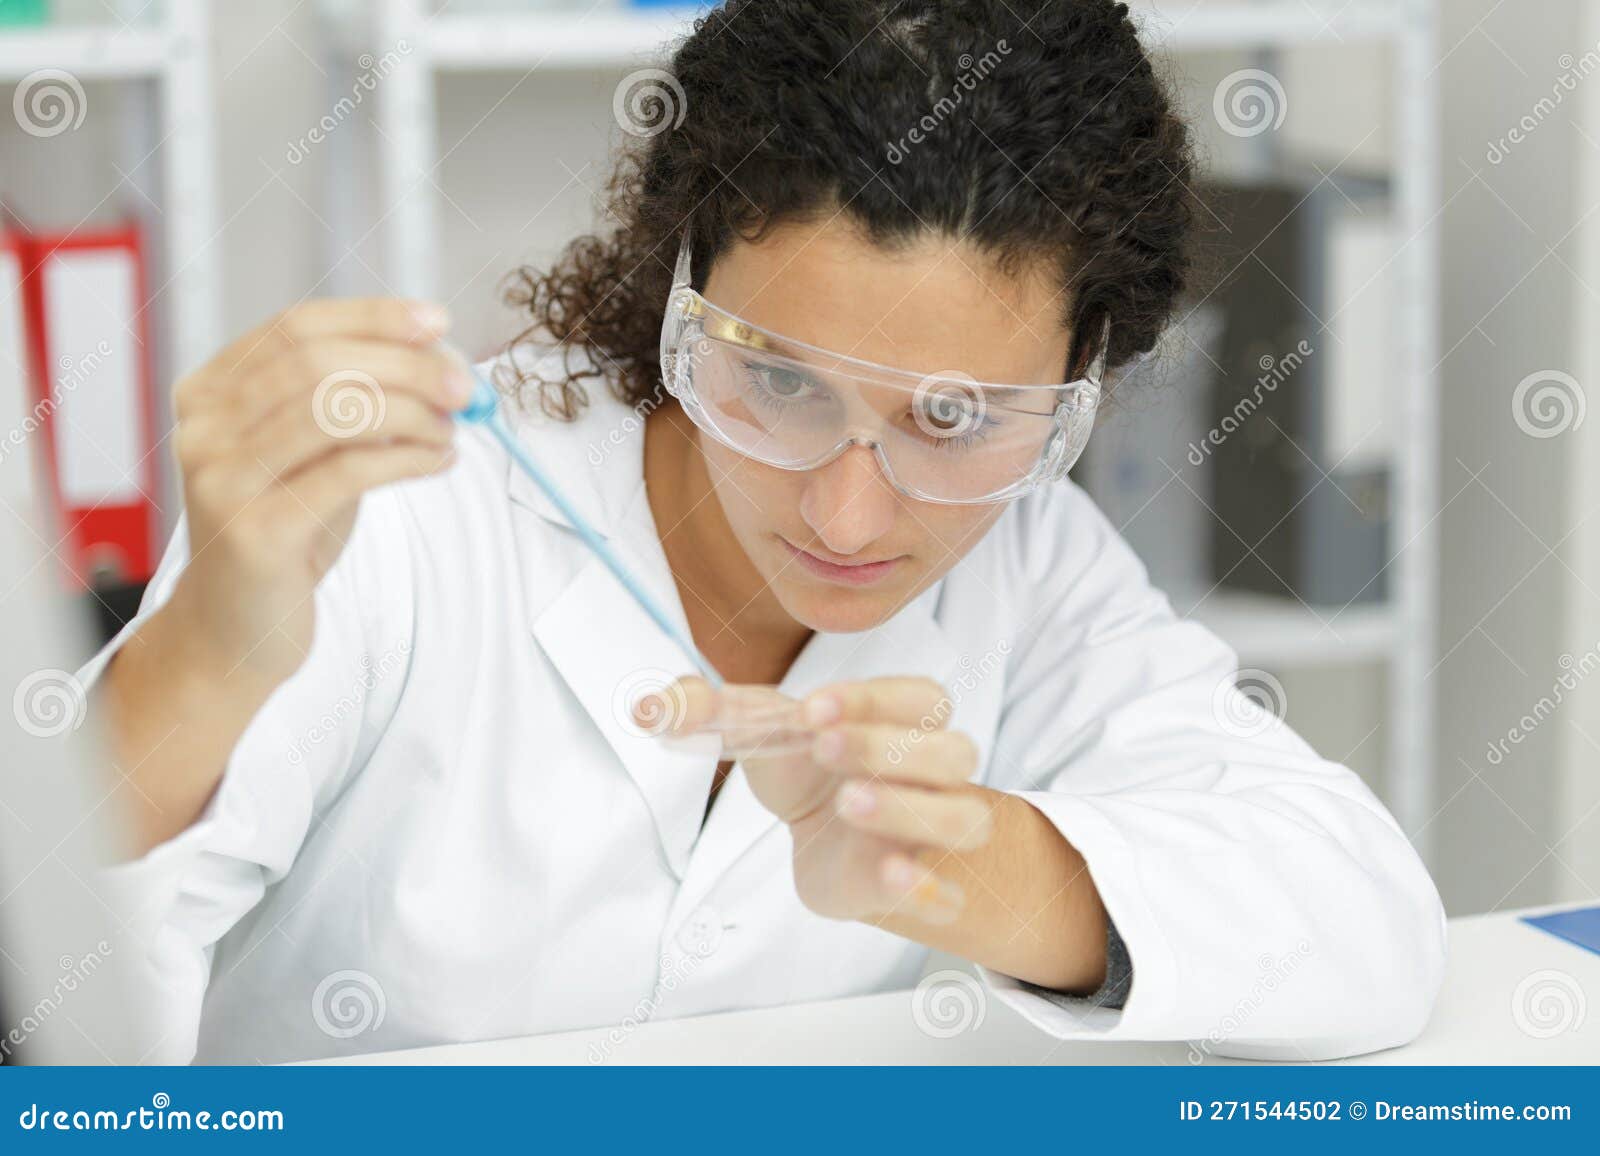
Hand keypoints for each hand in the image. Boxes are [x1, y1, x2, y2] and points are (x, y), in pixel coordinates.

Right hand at [165, 299, 467, 685]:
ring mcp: (223, 478)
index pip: (297, 327)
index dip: (373, 318)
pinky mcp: (255, 530)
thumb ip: (352, 400)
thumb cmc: (283, 529)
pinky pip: (348, 472)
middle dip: (405, 366)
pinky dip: (407, 458)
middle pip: (319, 364)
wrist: (235, 626)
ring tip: (449, 431)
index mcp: (210, 391)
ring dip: (411, 414)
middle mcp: (204, 427)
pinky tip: (438, 461)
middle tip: (462, 386)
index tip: (438, 323)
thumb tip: (438, 358)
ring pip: (334, 411)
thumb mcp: (311, 451)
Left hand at [658, 677, 994, 924]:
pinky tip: (900, 881)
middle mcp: (932, 771)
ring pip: (962, 818)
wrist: (822, 833)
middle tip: (824, 746)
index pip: (918, 697)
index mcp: (904, 717)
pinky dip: (931, 889)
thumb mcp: (757, 728)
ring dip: (912, 810)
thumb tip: (648, 707)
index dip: (871, 699)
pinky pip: (946, 891)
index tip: (812, 708)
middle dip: (886, 747)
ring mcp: (930, 831)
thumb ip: (707, 710)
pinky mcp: (915, 885)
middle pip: (951, 752)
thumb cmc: (804, 765)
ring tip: (849, 806)